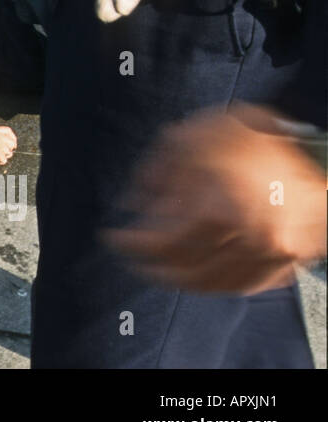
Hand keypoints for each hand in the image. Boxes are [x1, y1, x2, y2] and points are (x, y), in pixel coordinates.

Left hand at [105, 104, 327, 294]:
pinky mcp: (294, 258)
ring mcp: (276, 254)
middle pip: (190, 270)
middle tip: (136, 258)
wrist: (319, 146)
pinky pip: (253, 284)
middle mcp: (250, 239)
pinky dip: (225, 283)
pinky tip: (208, 274)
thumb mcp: (194, 138)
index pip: (164, 244)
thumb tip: (131, 203)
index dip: (133, 244)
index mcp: (222, 209)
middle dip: (155, 267)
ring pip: (221, 284)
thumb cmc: (253, 137)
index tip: (114, 239)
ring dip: (187, 281)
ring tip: (165, 270)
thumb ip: (157, 172)